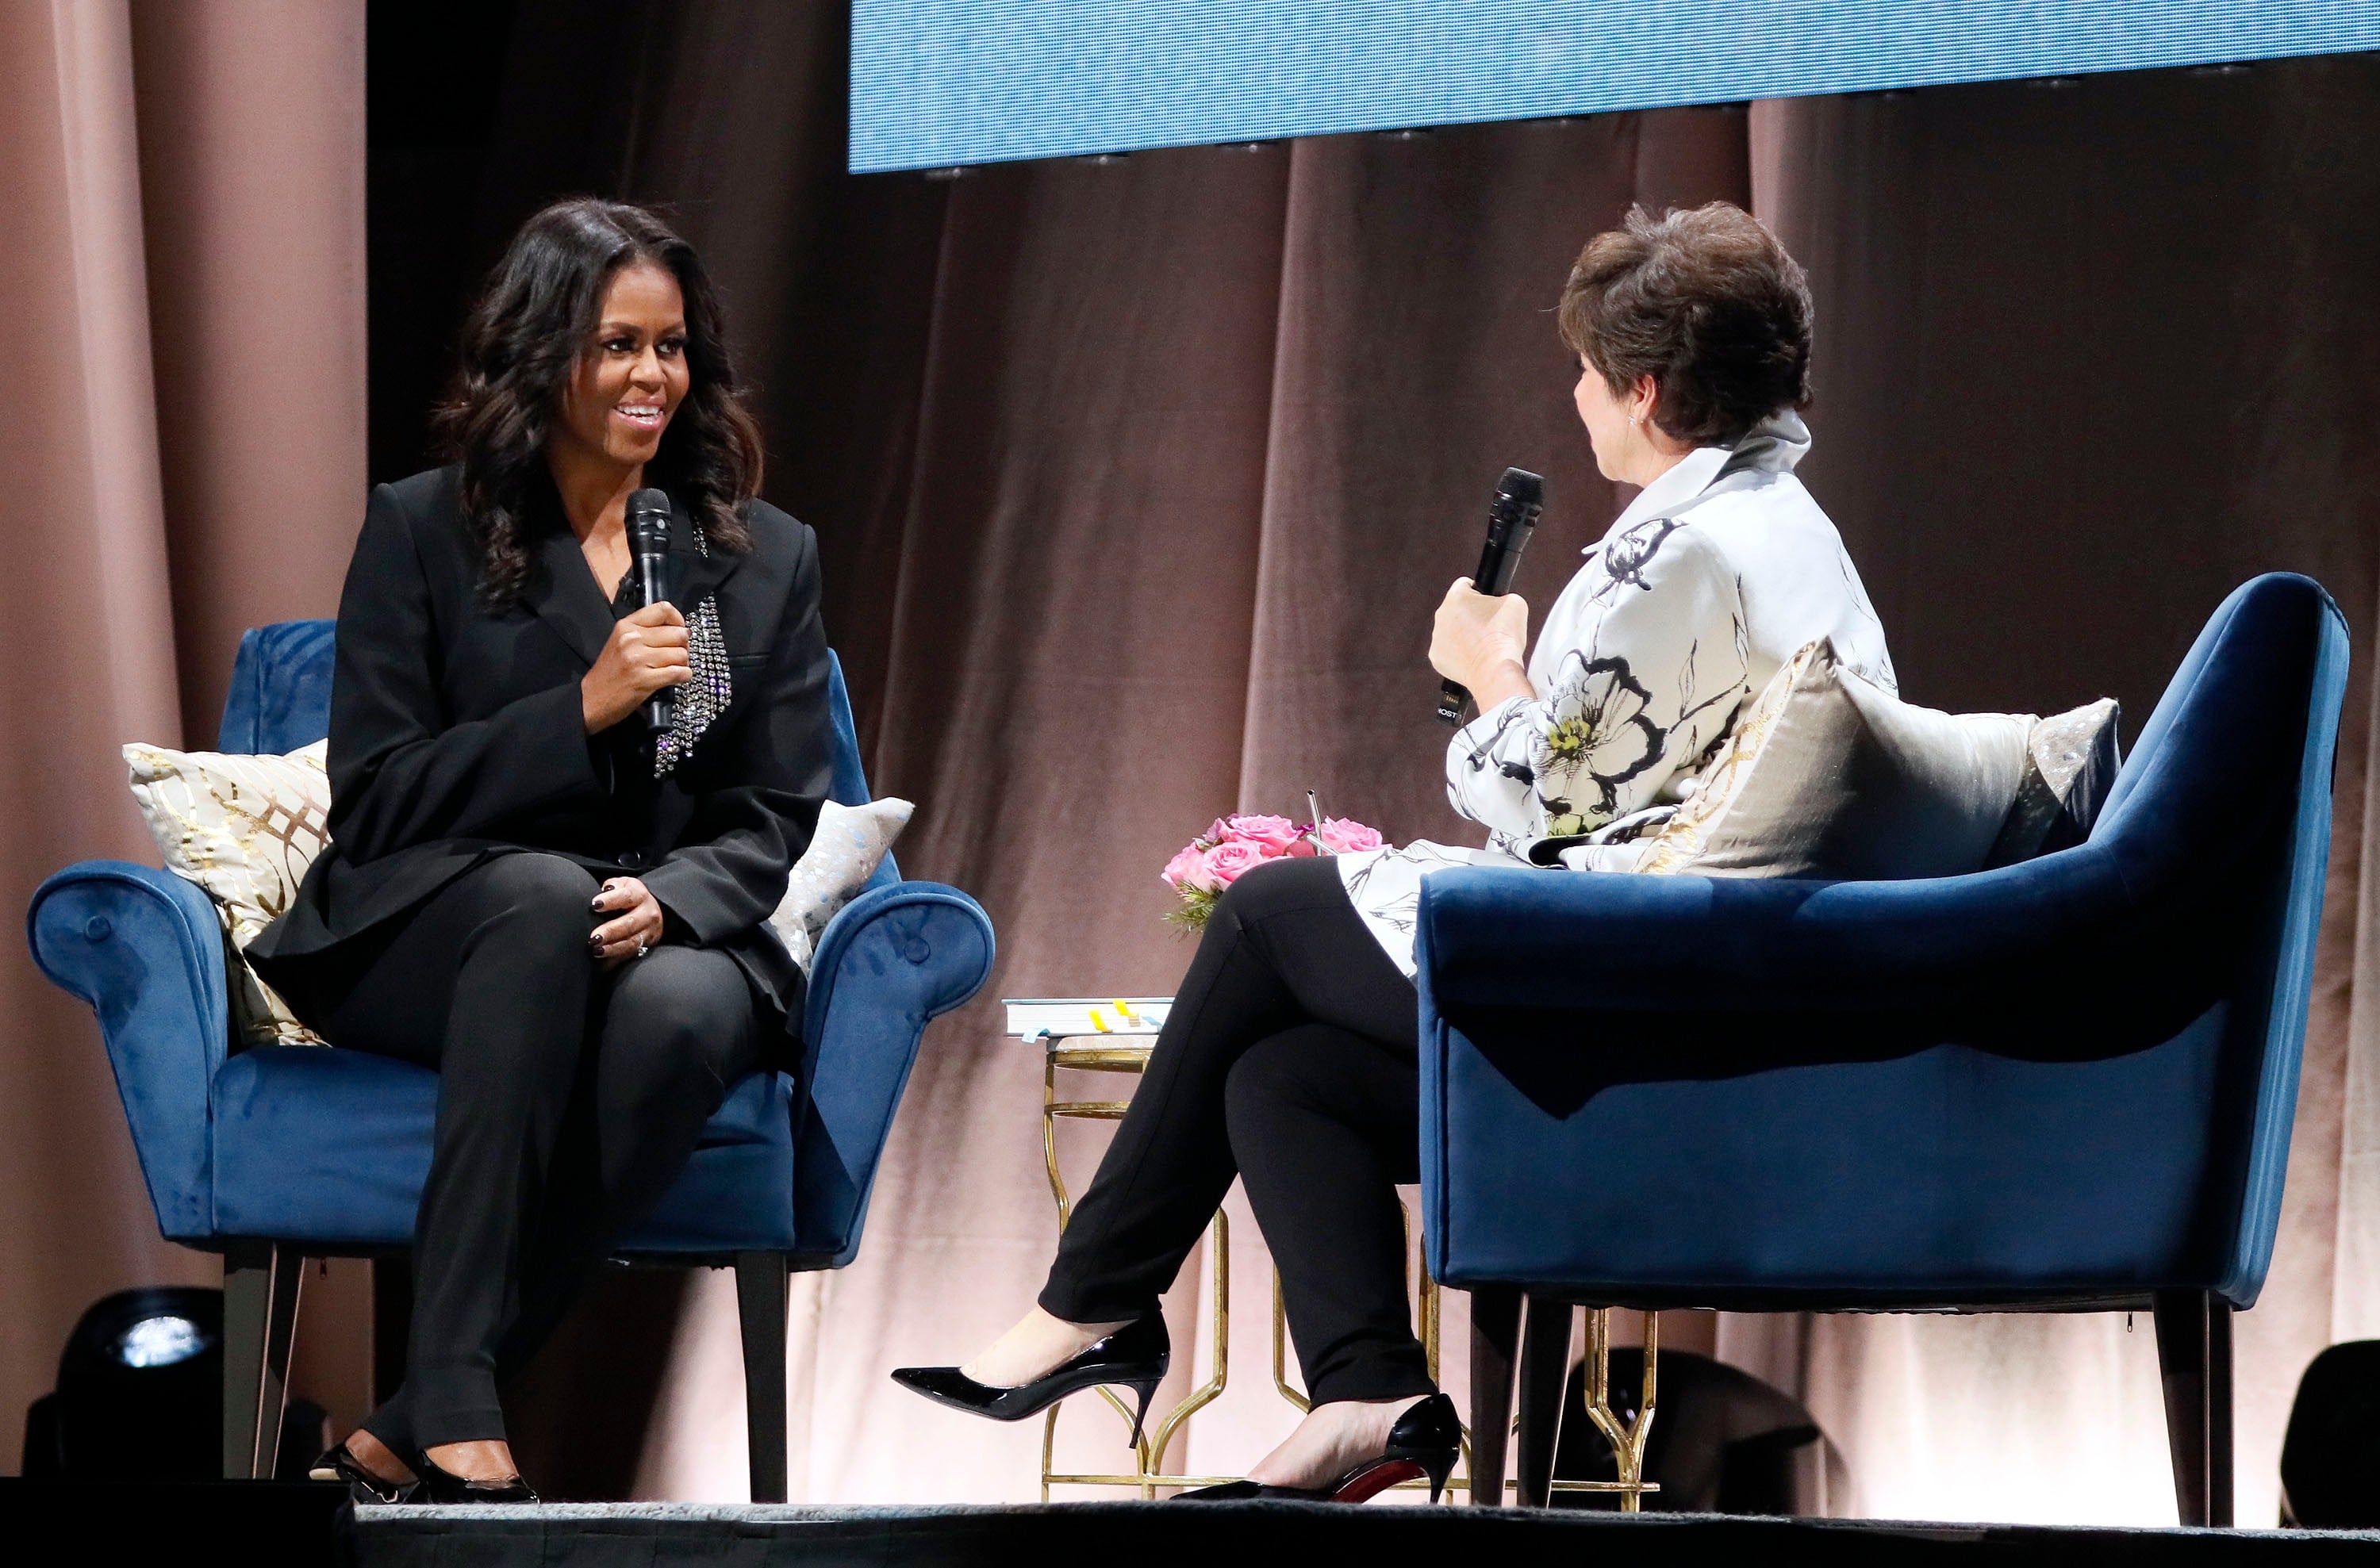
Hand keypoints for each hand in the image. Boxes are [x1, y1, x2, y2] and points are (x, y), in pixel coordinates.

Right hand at [581, 602, 690, 732]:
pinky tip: (678, 678)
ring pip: (681, 653)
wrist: (591, 699)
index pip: (663, 609)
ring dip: (684, 663)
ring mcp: (638, 659)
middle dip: (684, 645)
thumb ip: (645, 631)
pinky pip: (679, 672)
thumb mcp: (620, 642)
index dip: (679, 620)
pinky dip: (684, 676)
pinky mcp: (645, 679)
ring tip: (674, 668)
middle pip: (678, 633)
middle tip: (678, 654)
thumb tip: (678, 629)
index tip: (679, 630)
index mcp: (626, 626)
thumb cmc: (608, 673)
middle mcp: (632, 639)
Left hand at [588, 877, 663, 964]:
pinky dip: (615, 960)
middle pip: (630, 923)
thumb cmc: (630, 897)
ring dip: (613, 948)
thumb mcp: (624, 885)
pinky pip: (630, 956)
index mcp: (640, 895)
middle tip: (594, 937)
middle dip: (611, 931)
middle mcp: (648, 914)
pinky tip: (603, 963)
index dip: (610, 900)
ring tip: (597, 950)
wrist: (652, 911)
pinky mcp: (647, 947)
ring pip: (632, 942)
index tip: (594, 905)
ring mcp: (649, 932)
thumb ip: (612, 887)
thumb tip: (601, 894)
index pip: (626, 896)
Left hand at [1429, 578, 1532, 706]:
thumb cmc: (1504, 635)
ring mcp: (1436, 637)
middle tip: (1489, 627)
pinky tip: (1473, 657)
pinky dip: (1458, 654)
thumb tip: (1500, 602)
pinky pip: (1448, 651)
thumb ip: (1503, 596)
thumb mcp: (1515, 603)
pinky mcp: (1436, 657)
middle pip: (1456, 609)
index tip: (1487, 603)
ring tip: (1482, 644)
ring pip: (1451, 631)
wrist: (1494, 668)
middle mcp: (1441, 614)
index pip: (1465, 585)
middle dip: (1470, 615)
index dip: (1479, 592)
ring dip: (1463, 634)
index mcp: (1456, 596)